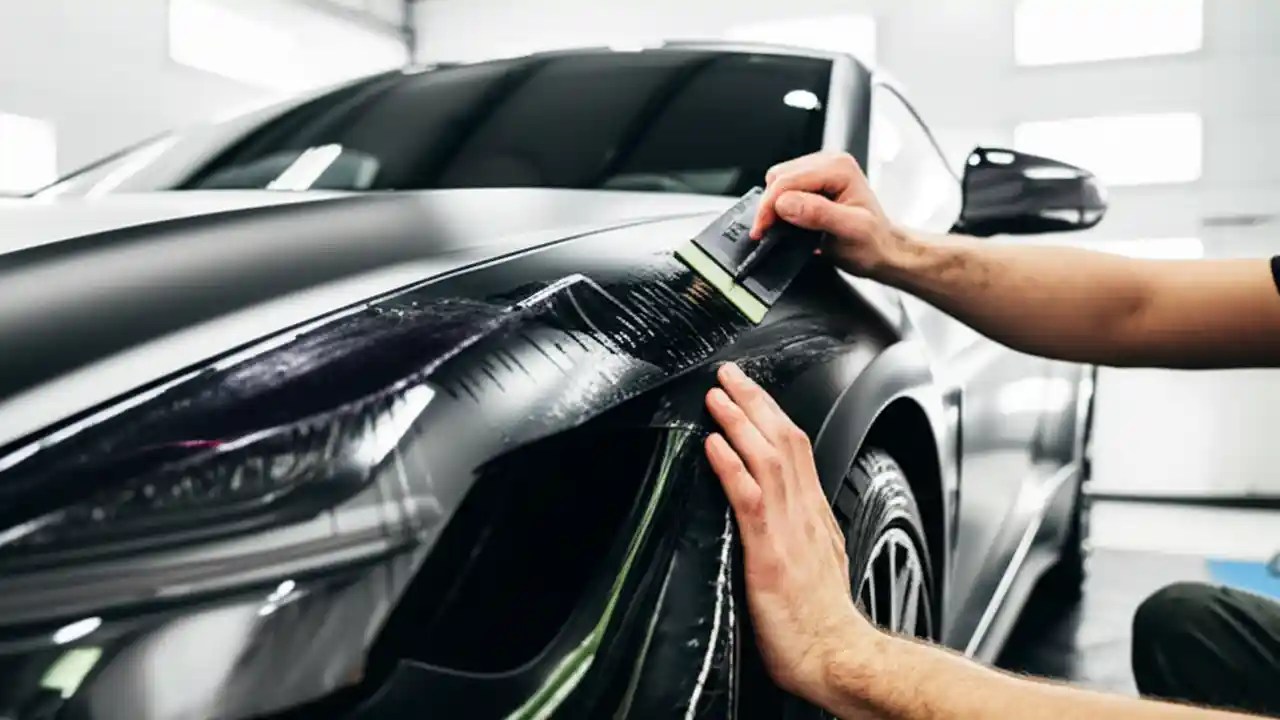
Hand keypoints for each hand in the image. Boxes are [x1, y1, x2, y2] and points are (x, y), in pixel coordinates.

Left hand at [703, 362, 874, 705]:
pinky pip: (750, 498)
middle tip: (728, 373)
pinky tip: (714, 444)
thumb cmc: (820, 624)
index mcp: (813, 515)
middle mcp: (805, 513)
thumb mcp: (813, 564)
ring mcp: (789, 529)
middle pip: (783, 439)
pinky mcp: (770, 553)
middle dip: (755, 401)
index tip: (750, 393)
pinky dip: (732, 466)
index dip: (772, 415)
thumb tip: (775, 518)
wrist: (837, 657)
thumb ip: (796, 534)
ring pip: (767, 458)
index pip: (796, 449)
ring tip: (716, 395)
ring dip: (739, 420)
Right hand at [750, 151, 905, 277]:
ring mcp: (821, 169)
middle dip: (768, 206)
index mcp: (840, 168)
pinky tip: (785, 222)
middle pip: (780, 176)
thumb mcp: (851, 231)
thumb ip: (819, 214)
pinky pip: (784, 187)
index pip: (789, 179)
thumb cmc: (872, 244)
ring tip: (777, 229)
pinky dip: (778, 206)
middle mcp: (830, 162)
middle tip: (765, 233)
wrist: (882, 250)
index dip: (770, 206)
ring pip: (778, 181)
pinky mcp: (813, 180)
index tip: (761, 231)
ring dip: (772, 206)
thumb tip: (786, 204)